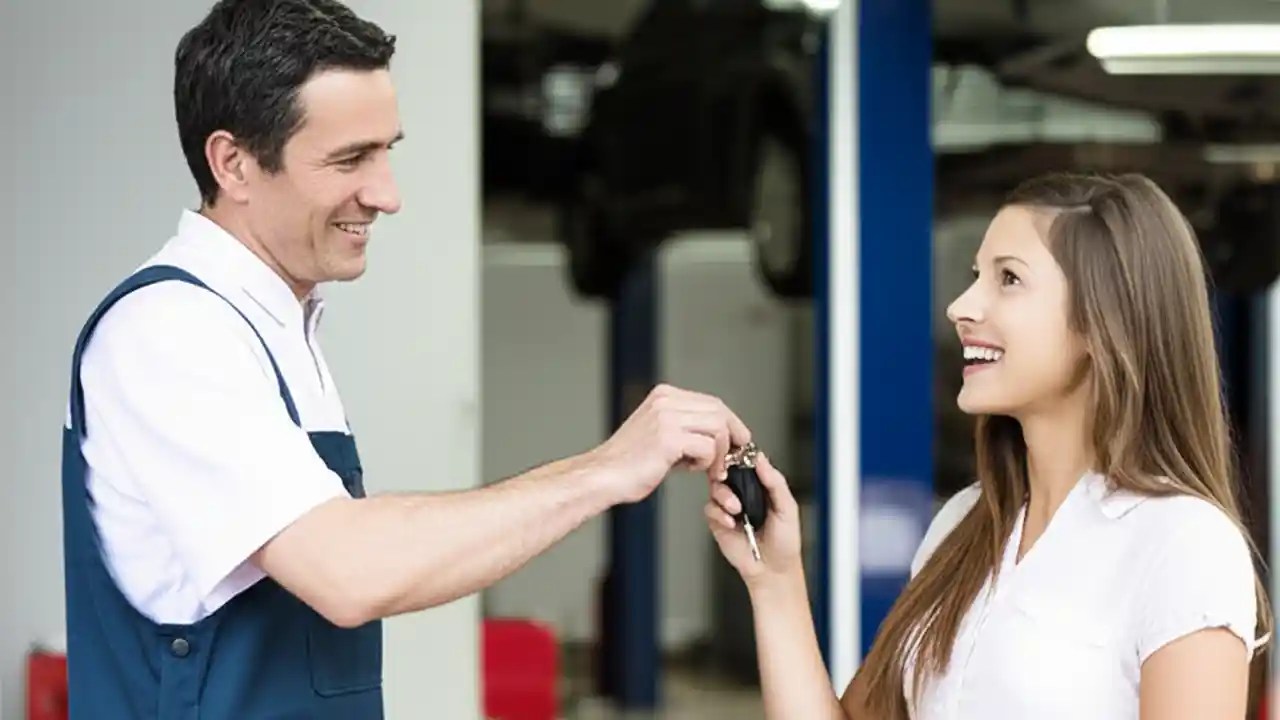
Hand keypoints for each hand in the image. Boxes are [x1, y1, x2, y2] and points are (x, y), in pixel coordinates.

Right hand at [587, 383, 751, 504]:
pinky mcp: (669, 438)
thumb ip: (684, 428)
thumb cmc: (628, 462)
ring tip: (708, 469)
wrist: (604, 476)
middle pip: (718, 411)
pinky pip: (707, 447)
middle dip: (732, 436)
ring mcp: (667, 417)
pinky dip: (707, 462)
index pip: (711, 401)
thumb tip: (716, 435)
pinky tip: (691, 469)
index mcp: (664, 395)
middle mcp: (666, 401)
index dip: (730, 422)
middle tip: (732, 457)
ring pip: (717, 428)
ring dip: (719, 453)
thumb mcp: (658, 432)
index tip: (738, 439)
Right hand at [705, 452, 802, 587]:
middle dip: (724, 471)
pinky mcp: (718, 522)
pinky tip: (731, 522)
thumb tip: (761, 459)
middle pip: (725, 470)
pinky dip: (718, 513)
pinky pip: (710, 508)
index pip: (747, 462)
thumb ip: (775, 482)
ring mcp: (729, 507)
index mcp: (761, 486)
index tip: (735, 452)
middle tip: (725, 475)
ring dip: (724, 495)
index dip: (739, 455)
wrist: (772, 571)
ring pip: (715, 487)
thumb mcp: (787, 508)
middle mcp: (744, 493)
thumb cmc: (784, 543)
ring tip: (736, 509)